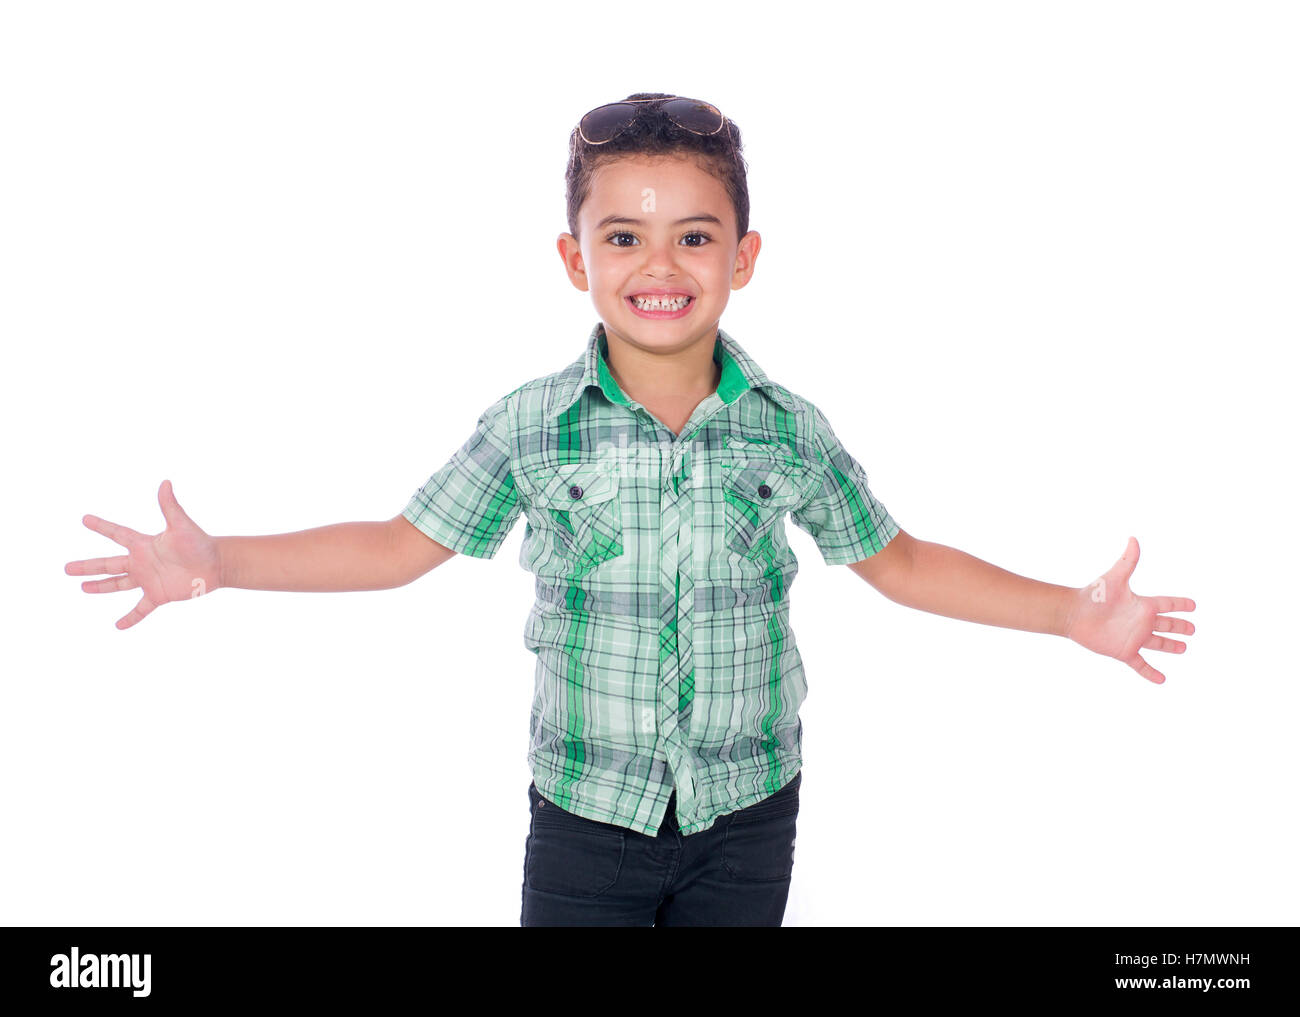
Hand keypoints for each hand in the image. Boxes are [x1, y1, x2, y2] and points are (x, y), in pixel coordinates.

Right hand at [65, 480, 221, 629]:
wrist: (217, 565)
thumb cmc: (200, 543)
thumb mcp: (181, 525)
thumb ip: (170, 506)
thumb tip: (165, 483)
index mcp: (144, 544)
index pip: (118, 534)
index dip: (102, 526)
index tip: (85, 519)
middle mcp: (142, 562)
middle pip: (109, 564)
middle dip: (88, 566)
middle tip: (66, 568)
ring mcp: (149, 579)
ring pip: (118, 584)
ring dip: (101, 587)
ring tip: (82, 588)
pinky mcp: (159, 595)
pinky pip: (141, 609)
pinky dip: (130, 618)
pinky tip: (118, 626)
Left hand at [1062, 536, 1195, 683]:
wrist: (1074, 614)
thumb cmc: (1094, 595)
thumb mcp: (1115, 578)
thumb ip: (1128, 561)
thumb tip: (1134, 539)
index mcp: (1142, 604)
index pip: (1167, 603)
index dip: (1180, 604)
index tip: (1193, 605)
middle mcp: (1140, 621)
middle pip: (1166, 624)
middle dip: (1179, 627)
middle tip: (1192, 629)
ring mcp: (1133, 637)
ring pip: (1158, 644)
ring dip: (1171, 646)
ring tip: (1184, 648)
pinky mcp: (1124, 651)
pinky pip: (1142, 665)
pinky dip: (1151, 673)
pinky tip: (1162, 680)